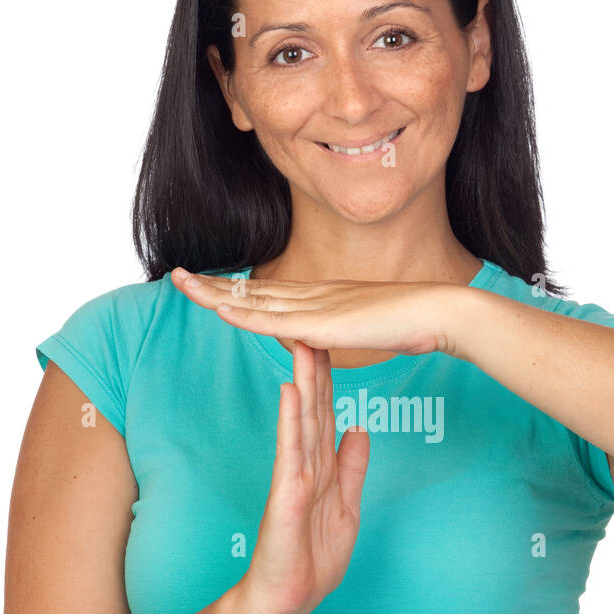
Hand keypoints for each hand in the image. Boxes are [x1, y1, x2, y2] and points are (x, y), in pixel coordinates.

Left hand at [170, 267, 463, 356]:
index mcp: (321, 299)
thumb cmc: (411, 323)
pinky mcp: (323, 323)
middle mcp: (312, 296)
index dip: (234, 288)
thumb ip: (341, 332)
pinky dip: (244, 314)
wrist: (437, 312)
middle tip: (176, 275)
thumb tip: (324, 338)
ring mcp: (316, 306)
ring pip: (254, 299)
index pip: (267, 293)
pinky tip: (218, 309)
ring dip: (215, 292)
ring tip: (181, 283)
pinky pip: (274, 319)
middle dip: (211, 283)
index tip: (206, 284)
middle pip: (251, 290)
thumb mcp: (365, 327)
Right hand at [239, 340, 369, 613]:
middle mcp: (305, 465)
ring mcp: (293, 478)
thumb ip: (351, 468)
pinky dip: (292, 422)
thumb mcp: (346, 508)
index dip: (331, 377)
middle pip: (313, 407)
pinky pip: (291, 453)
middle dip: (316, 366)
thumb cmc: (309, 560)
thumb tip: (358, 429)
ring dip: (304, 381)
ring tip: (303, 343)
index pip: (327, 412)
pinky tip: (291, 393)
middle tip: (314, 321)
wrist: (285, 601)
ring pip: (301, 421)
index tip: (335, 339)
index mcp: (321, 466)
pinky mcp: (285, 496)